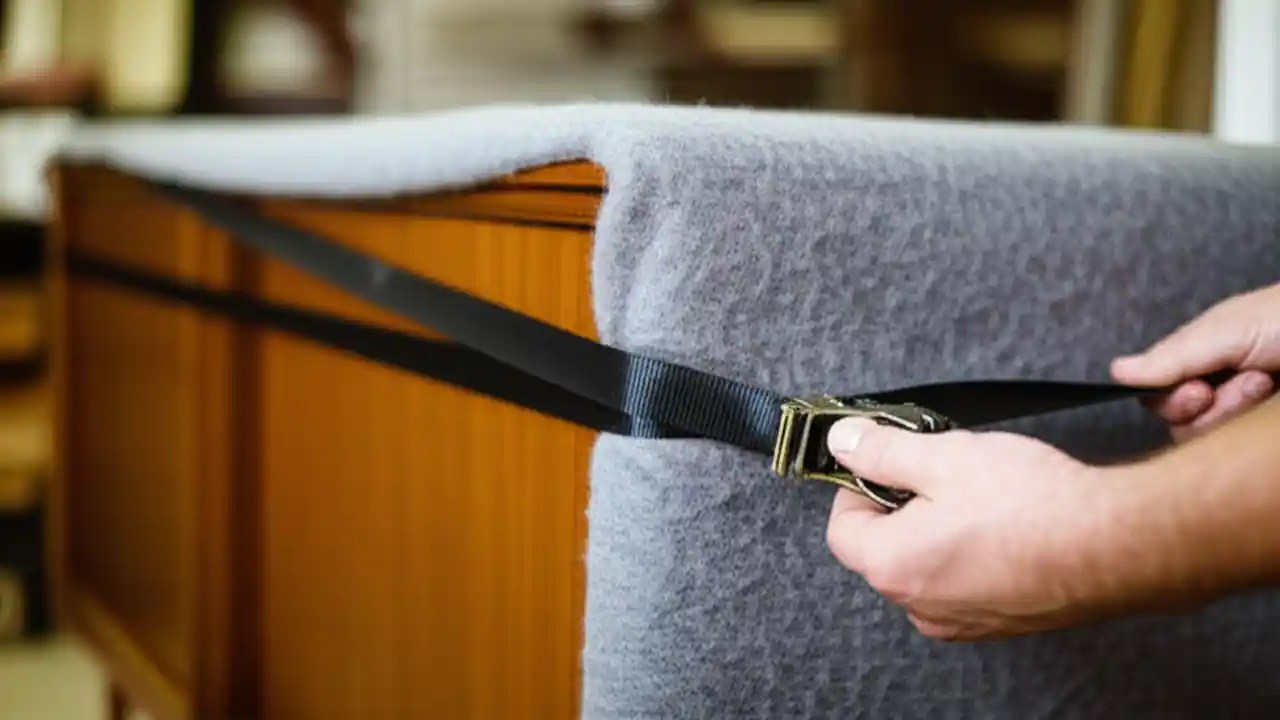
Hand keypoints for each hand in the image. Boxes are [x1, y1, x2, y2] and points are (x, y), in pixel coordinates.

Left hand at [824, 419, 1146, 640]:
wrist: (1118, 545)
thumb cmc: (1034, 504)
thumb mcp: (945, 457)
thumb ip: (883, 451)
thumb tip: (843, 442)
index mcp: (892, 566)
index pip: (843, 527)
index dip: (860, 485)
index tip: (888, 461)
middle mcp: (919, 606)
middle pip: (883, 548)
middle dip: (903, 506)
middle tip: (944, 473)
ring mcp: (961, 622)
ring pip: (926, 565)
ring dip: (939, 529)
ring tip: (981, 498)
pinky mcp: (998, 622)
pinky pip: (964, 583)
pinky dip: (972, 553)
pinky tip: (1006, 525)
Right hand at [1112, 284, 1279, 441]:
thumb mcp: (1225, 331)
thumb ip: (1171, 357)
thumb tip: (1117, 373)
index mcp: (1202, 362)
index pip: (1158, 399)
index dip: (1172, 403)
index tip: (1198, 391)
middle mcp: (1220, 390)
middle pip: (1182, 427)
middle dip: (1211, 410)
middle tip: (1248, 383)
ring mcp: (1246, 415)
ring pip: (1210, 444)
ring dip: (1238, 416)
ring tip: (1268, 387)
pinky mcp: (1259, 437)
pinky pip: (1235, 454)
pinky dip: (1251, 433)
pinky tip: (1273, 407)